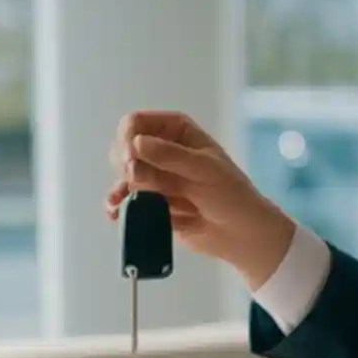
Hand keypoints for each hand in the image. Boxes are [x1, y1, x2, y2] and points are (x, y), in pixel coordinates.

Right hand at [106, 110, 295, 289]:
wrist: (240, 235)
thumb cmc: (231, 195)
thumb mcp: (204, 170)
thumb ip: (169, 156)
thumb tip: (135, 144)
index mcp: (176, 132)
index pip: (137, 122)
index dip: (128, 137)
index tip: (131, 158)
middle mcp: (162, 151)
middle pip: (125, 147)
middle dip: (125, 163)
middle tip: (134, 179)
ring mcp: (156, 178)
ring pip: (124, 174)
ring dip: (118, 186)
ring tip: (119, 200)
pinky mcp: (152, 202)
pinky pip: (127, 199)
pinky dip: (118, 204)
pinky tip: (116, 212)